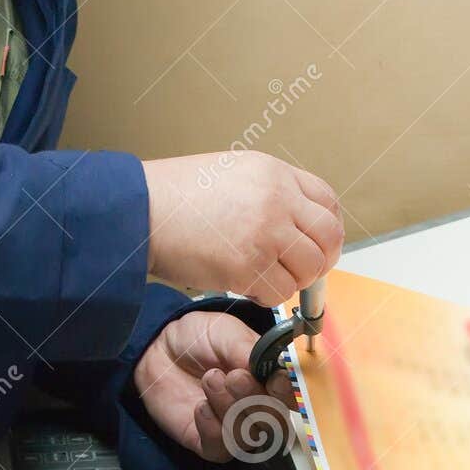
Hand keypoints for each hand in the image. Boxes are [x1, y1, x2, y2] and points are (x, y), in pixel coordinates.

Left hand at [131, 310, 298, 464]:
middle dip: (254, 400)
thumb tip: (275, 368)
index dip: (287, 395)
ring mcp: (234, 427)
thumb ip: (250, 350)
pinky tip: (199, 406)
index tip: (274, 381)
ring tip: (209, 379)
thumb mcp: (226, 332)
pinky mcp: (208, 442)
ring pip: (248, 436)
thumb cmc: (197, 338)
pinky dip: (211, 427)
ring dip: (229, 407)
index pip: (291, 399)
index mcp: (268, 379)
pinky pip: (221, 448)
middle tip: (233, 376)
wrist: (159, 348)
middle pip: (275, 424)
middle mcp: (256, 408)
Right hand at [141, 149, 343, 307]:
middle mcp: (277, 200)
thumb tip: (298, 224)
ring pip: (309, 270)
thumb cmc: (176, 195)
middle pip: (329, 238)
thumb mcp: (232, 173)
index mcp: (274, 173)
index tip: (317, 243)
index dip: (327, 229)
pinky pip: (280, 292)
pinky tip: (246, 285)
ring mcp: (265, 234)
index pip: (328, 202)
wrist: (140, 209)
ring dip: (291, 280)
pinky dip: (267, 296)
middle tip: (300, 270)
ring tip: (263, 276)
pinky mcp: (248, 266)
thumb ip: (270, 192)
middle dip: (320, 260)